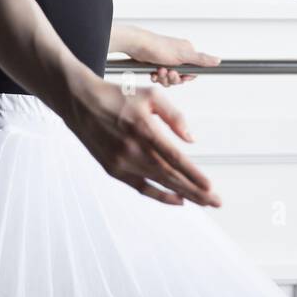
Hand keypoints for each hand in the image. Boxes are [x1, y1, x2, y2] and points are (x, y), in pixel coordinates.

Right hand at [60, 75, 221, 206]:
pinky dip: (160, 195)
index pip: (174, 158)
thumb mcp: (152, 95)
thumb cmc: (118, 95)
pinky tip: (178, 199)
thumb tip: (191, 139)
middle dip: (195, 191)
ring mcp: (121, 162)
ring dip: (183, 194)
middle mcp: (132, 149)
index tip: (209, 186)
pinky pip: (141, 187)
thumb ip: (174, 116)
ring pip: (158, 183)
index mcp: (144, 129)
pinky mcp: (113, 169)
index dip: (193, 175)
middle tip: (216, 201)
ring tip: (203, 202)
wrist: (80, 102)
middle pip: (169, 176)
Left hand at [124, 28, 220, 86]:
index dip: (186, 77)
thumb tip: (218, 60)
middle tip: (166, 72)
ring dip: (163, 78)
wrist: (137, 46)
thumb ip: (201, 59)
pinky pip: (161, 77)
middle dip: (172, 78)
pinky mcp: (157, 63)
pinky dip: (156, 77)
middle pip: (181, 76)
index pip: (194, 71)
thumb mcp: (183, 55)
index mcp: (187, 52)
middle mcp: (179, 55)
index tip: (180, 76)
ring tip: (158, 70)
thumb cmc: (158, 47)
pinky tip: (153, 73)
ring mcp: (168, 60)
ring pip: (170, 78)